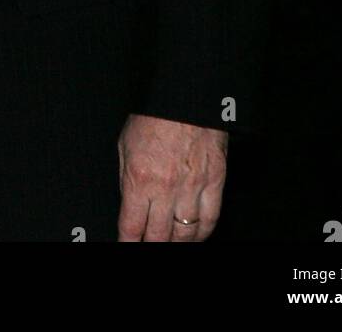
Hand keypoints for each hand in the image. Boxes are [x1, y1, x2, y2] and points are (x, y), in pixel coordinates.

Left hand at [117, 113, 227, 241]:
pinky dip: (202, 234)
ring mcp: (193, 188)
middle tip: (148, 244)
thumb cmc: (154, 115)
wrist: (186, 95)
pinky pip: (210, 220)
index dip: (128, 243)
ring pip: (185, 235)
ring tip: (169, 241)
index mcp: (140, 179)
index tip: (127, 246)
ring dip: (175, 242)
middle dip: (150, 245)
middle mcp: (166, 189)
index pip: (131, 227)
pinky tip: (194, 236)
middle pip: (158, 237)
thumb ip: (127, 179)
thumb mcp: (126, 144)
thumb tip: (130, 207)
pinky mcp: (215, 182)